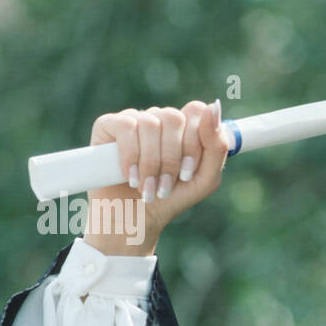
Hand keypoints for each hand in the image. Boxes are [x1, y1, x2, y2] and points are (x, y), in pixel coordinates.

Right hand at [85, 100, 228, 251]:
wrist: (135, 218)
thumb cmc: (172, 198)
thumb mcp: (205, 178)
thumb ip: (217, 145)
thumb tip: (213, 106)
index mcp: (185, 127)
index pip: (197, 111)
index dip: (194, 142)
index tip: (187, 174)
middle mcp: (160, 119)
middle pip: (174, 118)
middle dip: (172, 158)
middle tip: (165, 186)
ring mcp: (135, 119)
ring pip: (151, 124)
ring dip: (151, 163)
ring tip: (147, 188)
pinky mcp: (109, 125)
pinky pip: (126, 127)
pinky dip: (131, 156)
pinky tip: (130, 176)